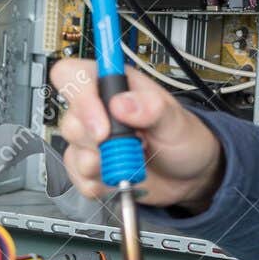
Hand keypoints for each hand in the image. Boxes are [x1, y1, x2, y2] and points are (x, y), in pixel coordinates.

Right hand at [51, 57, 223, 210]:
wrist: (188, 176)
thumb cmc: (182, 137)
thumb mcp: (176, 119)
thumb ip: (152, 107)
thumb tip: (122, 103)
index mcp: (116, 85)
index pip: (74, 75)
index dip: (80, 98)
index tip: (103, 126)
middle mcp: (97, 109)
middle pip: (70, 119)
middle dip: (99, 142)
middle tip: (131, 146)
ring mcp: (91, 139)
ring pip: (72, 150)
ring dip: (101, 164)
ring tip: (129, 162)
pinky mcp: (90, 167)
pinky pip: (76, 177)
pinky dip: (97, 184)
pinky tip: (118, 178)